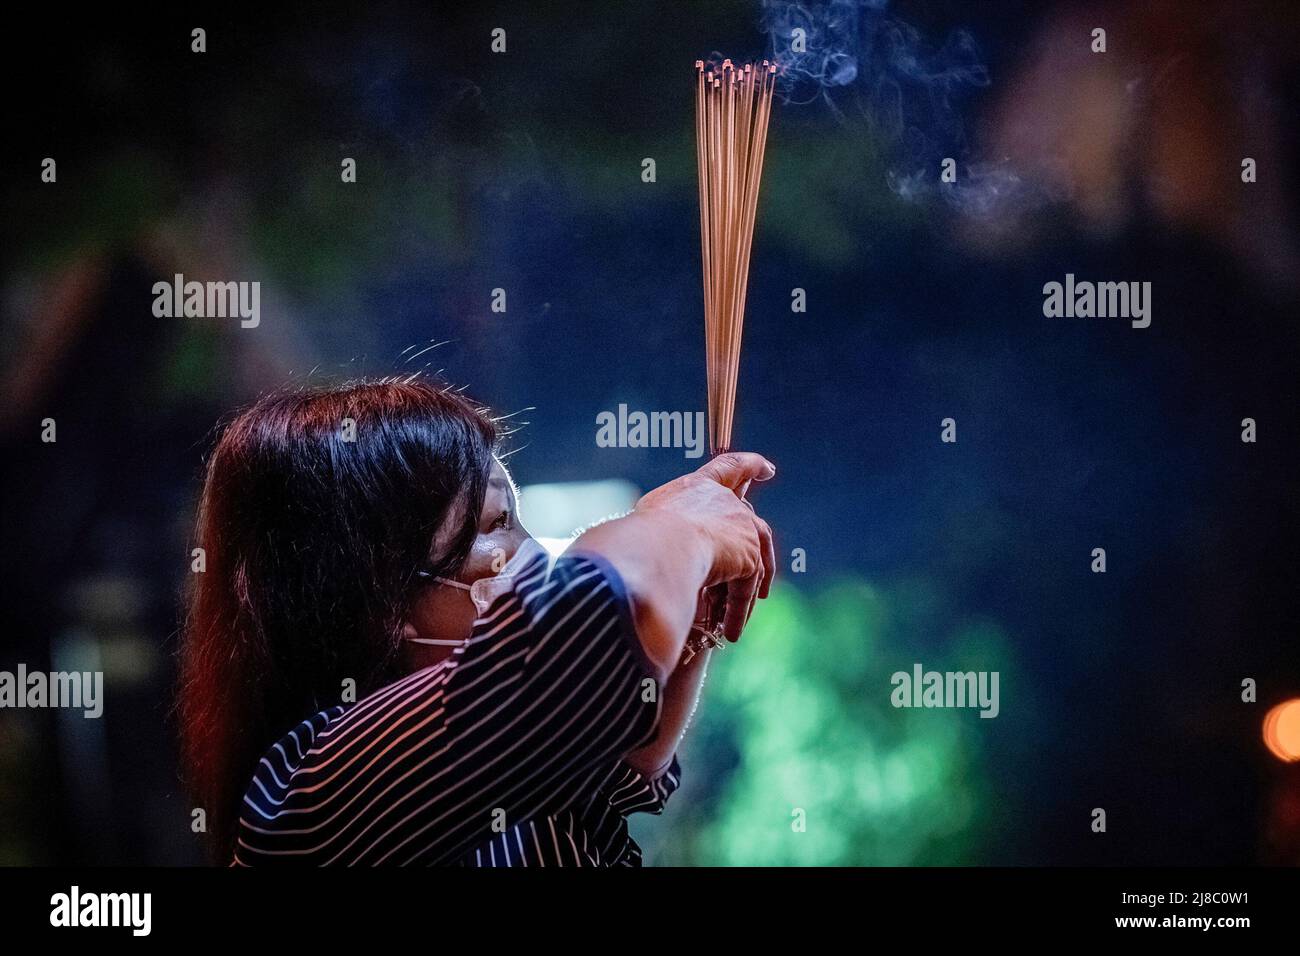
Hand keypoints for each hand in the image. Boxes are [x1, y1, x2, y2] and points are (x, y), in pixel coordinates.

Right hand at [635, 452, 775, 640]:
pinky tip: (730, 633)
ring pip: (753, 559)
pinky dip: (736, 611)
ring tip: (737, 618)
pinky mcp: (747, 558)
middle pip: (748, 518)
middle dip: (753, 538)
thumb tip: (613, 550)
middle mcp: (725, 503)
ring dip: (745, 590)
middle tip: (760, 561)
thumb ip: (647, 532)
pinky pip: (744, 589)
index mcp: (697, 487)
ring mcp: (741, 529)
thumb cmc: (637, 536)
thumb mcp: (642, 527)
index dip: (750, 466)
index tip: (768, 468)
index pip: (728, 468)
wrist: (657, 547)